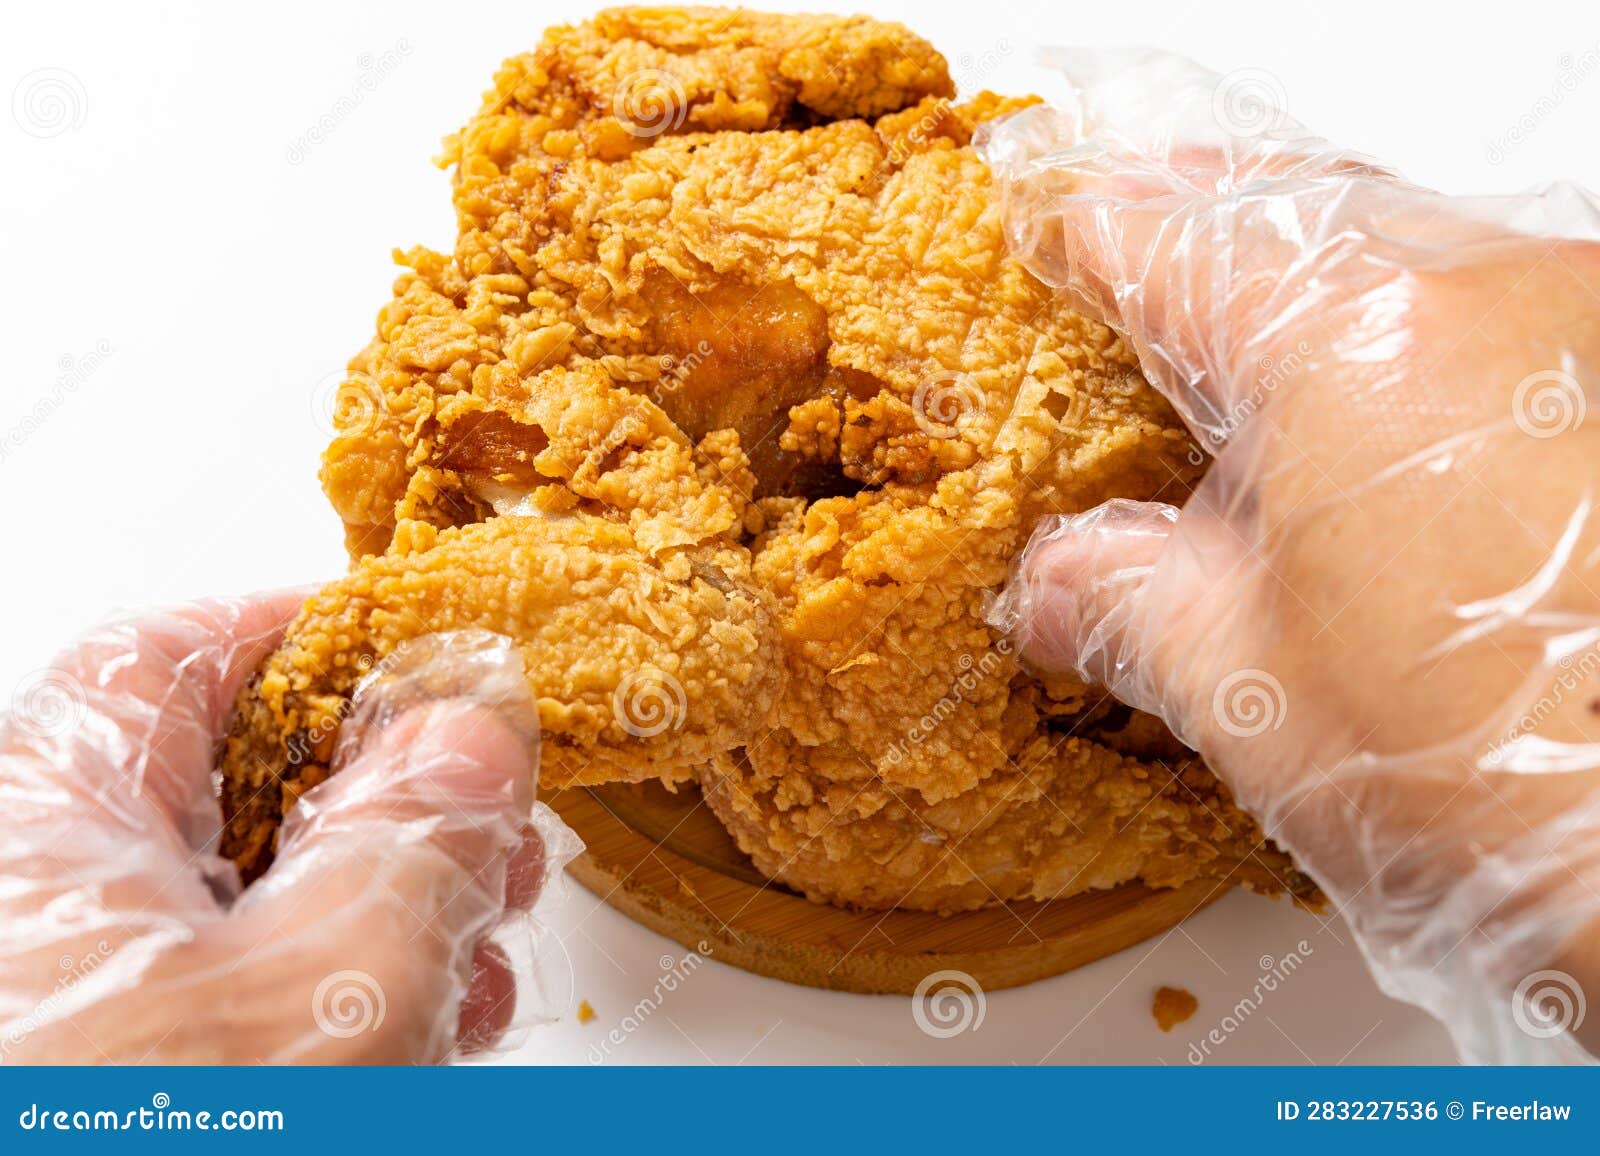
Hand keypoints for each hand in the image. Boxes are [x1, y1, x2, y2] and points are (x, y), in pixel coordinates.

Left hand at [0, 591, 561, 1062]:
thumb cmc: (159, 1149)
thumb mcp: (331, 991)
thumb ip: (416, 834)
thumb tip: (473, 724)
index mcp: (41, 818)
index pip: (168, 656)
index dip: (317, 637)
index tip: (436, 656)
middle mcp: (32, 891)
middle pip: (228, 784)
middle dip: (393, 797)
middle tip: (494, 827)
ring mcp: (67, 988)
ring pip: (245, 900)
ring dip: (390, 905)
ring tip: (484, 947)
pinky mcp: (111, 1067)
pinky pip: (227, 995)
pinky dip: (337, 993)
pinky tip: (429, 1024)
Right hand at [983, 49, 1599, 1061]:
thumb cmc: (1504, 777)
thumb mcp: (1249, 694)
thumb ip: (1125, 604)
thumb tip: (1054, 586)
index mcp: (1353, 347)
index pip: (1176, 245)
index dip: (1090, 236)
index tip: (1049, 233)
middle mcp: (1489, 296)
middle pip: (1300, 206)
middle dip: (1201, 212)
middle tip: (1132, 220)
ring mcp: (1585, 326)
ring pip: (1410, 240)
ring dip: (1311, 259)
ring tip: (1240, 308)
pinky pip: (1494, 302)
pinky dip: (1410, 317)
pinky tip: (1373, 394)